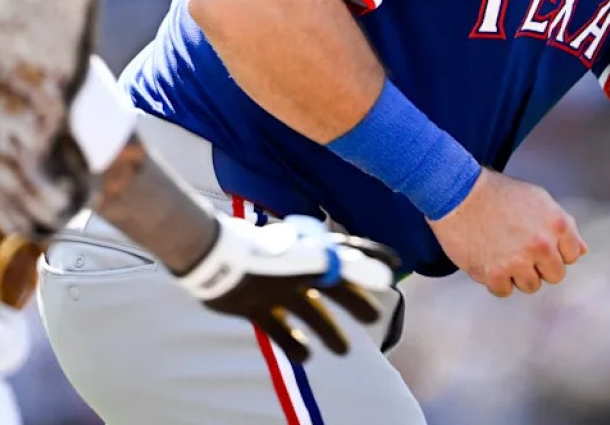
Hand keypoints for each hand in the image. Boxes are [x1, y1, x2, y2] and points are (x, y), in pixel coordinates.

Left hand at [174, 212, 399, 361]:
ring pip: (309, 310)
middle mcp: (296, 270)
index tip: (393, 267)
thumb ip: (343, 267)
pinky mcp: (254, 306)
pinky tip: (304, 354)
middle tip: (373, 319)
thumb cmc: (265, 256)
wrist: (215, 260)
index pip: (348, 254)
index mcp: (310, 254)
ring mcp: (276, 289)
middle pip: (332, 287)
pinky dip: (292, 341)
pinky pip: (277, 327)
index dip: (372, 258)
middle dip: (354, 302)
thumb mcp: (309, 261)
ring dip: (328, 328)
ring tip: (343, 350)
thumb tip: (381, 269)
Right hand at [428, 168, 586, 296]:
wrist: (457, 192)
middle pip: (554, 275)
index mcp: (556, 224)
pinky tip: (487, 258)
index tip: (537, 241)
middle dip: (538, 264)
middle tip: (518, 247)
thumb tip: (582, 251)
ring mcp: (519, 262)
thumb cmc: (496, 192)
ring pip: (531, 286)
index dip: (554, 249)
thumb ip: (563, 225)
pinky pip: (504, 291)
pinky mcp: (495, 274)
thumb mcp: (537, 198)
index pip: (572, 255)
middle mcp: (542, 245)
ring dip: (517, 273)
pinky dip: (495, 279)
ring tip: (501, 251)